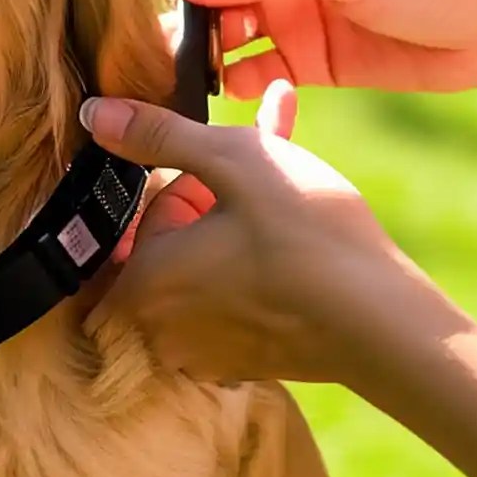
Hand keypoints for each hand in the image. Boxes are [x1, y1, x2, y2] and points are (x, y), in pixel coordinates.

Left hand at [80, 81, 456, 384]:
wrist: (383, 324)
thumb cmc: (306, 235)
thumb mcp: (232, 159)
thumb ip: (157, 133)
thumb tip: (93, 112)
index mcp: (141, 284)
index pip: (151, 209)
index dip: (198, 175)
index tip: (241, 158)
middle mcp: (159, 328)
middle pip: (181, 235)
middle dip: (225, 187)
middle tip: (273, 149)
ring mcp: (202, 353)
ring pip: (214, 261)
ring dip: (248, 215)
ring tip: (297, 171)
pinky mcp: (244, 363)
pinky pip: (238, 298)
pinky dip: (262, 262)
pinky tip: (305, 231)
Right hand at [148, 0, 476, 97]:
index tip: (164, 2)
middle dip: (188, 18)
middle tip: (176, 51)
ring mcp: (292, 13)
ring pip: (225, 35)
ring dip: (208, 54)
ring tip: (201, 75)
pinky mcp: (308, 59)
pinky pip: (256, 72)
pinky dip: (241, 83)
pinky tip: (242, 89)